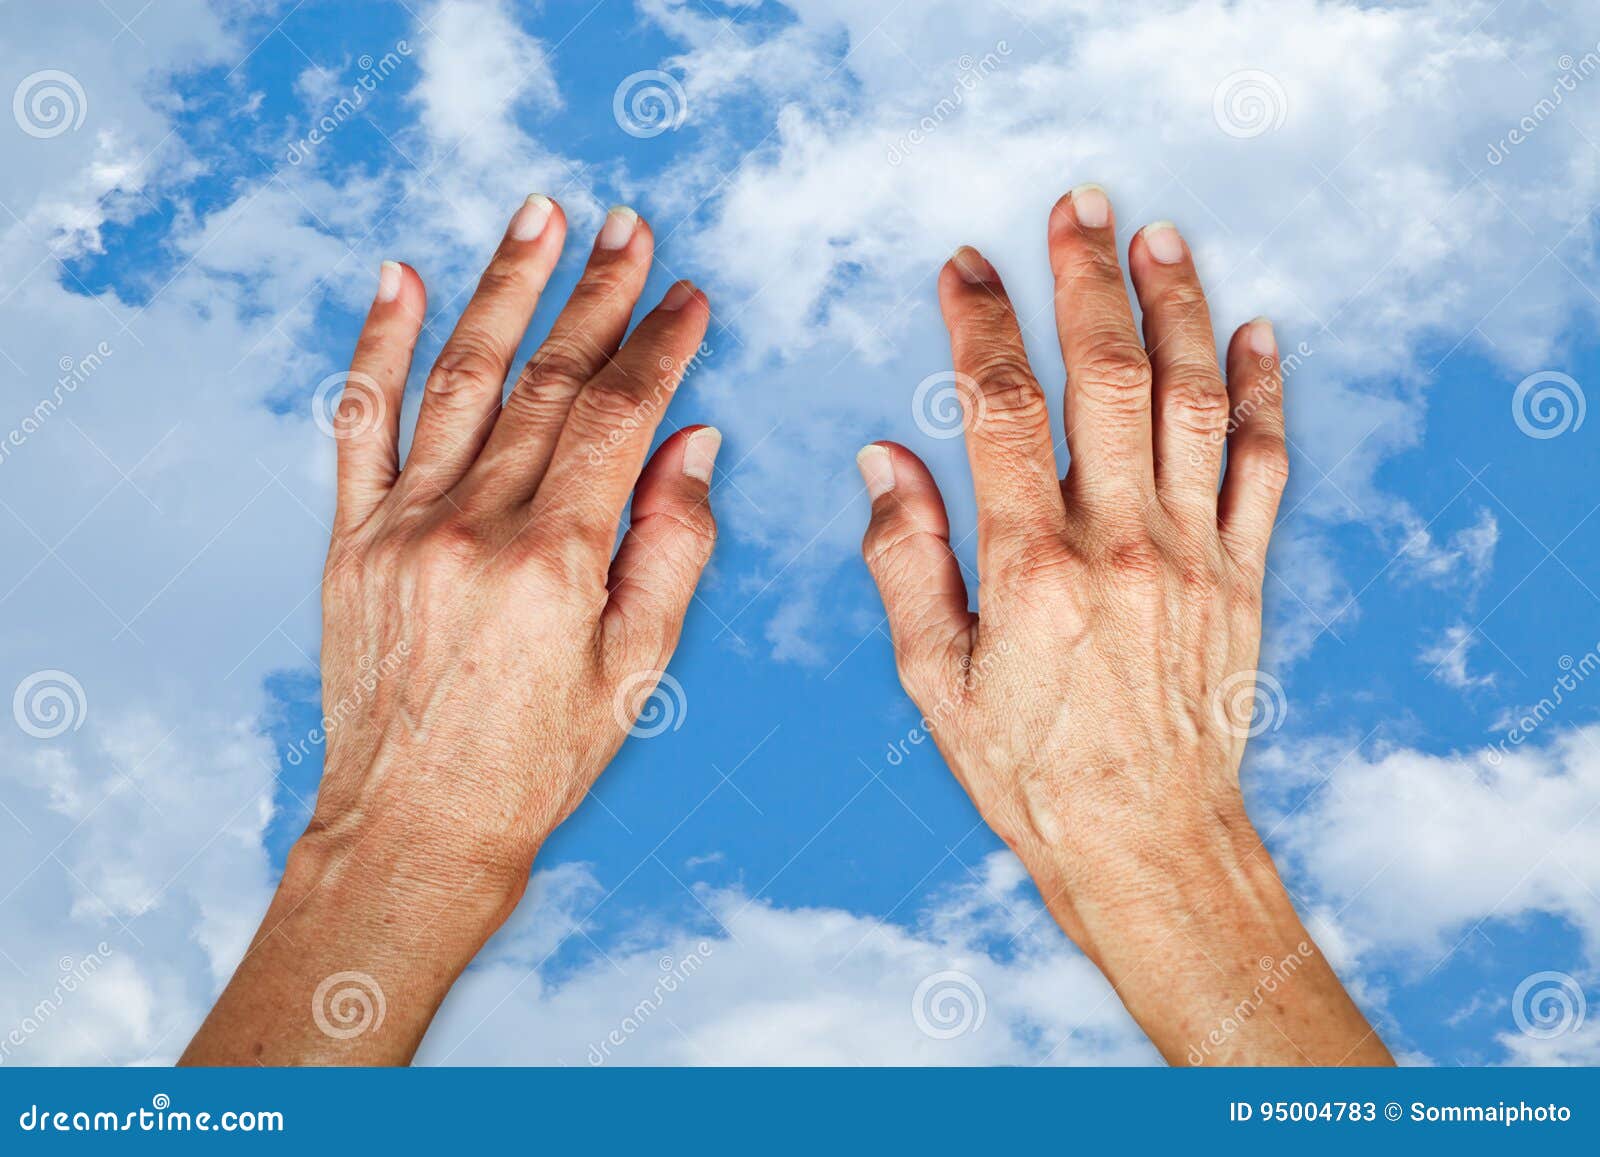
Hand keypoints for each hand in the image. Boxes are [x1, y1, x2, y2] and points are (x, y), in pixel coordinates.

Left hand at [183, 198, 719, 1064]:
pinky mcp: (352, 539)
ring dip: (505, 290)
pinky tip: (399, 279)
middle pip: (547, 382)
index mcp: (554, 563)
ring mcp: (402, 527)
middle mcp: (473, 528)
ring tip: (539, 218)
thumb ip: (672, 549)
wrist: (411, 829)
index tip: (687, 296)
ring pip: (460, 379)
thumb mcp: (636, 672)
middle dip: (596, 294)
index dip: (660, 346)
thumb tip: (693, 445)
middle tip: (629, 227)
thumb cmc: (533, 766)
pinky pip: (360, 423)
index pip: (619, 419)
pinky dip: (378, 345)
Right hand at [857, 185, 1390, 1065]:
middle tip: (1074, 207)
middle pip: (1104, 375)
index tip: (963, 266)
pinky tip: (1256, 334)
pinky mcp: (1244, 576)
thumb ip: (905, 561)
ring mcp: (1194, 554)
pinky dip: (1264, 393)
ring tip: (1158, 236)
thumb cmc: (1030, 773)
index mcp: (1031, 566)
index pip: (1000, 408)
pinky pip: (1265, 465)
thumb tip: (882, 459)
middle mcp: (1121, 543)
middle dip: (1084, 279)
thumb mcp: (934, 682)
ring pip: (1190, 400)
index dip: (979, 323)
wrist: (1150, 843)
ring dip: (1176, 307)